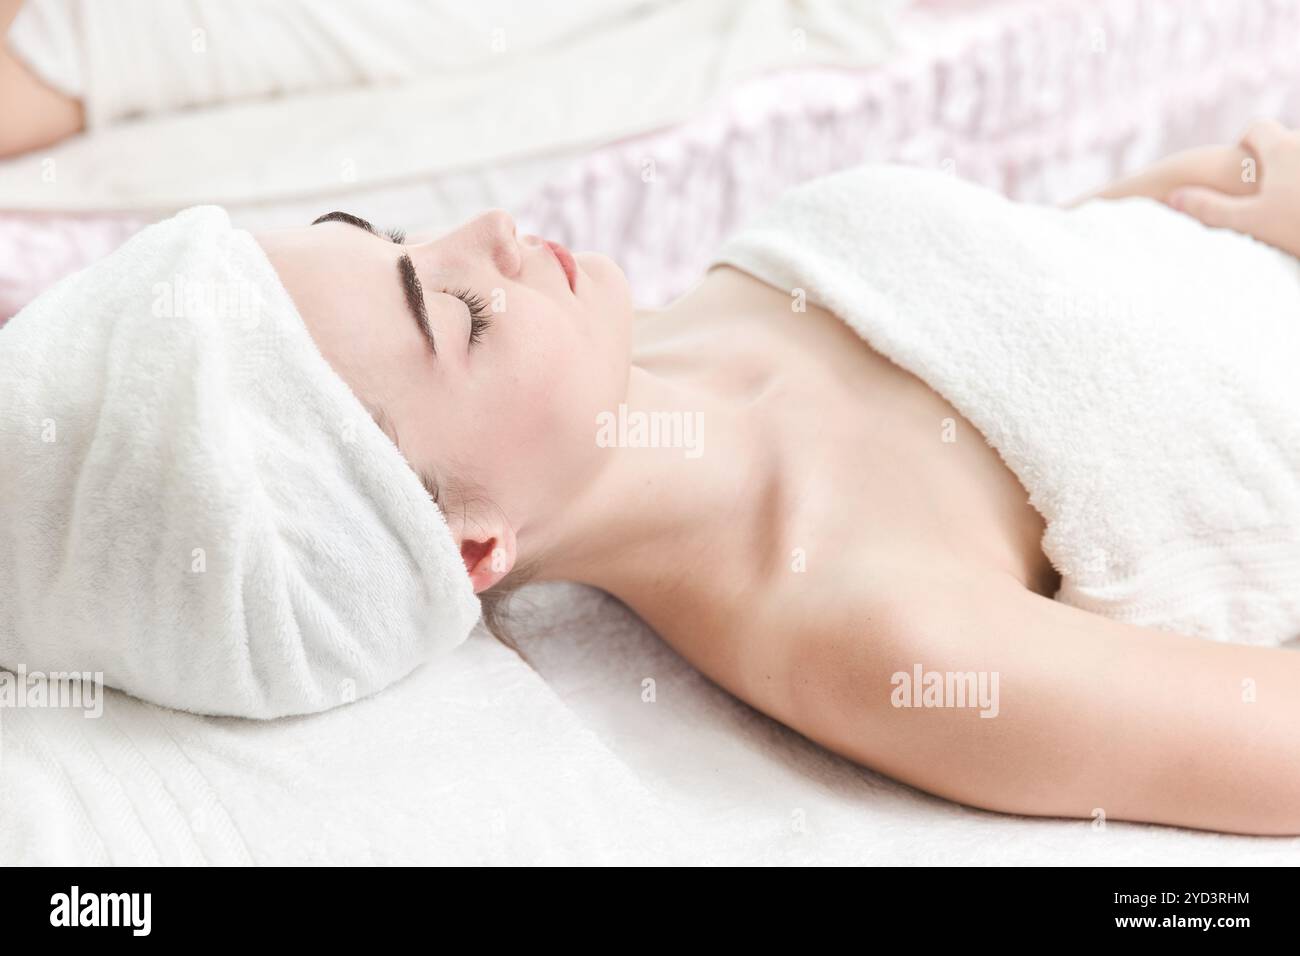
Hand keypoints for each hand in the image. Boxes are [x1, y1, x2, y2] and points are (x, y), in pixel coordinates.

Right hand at [1168, 119, 1299, 258]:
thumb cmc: (1299, 228)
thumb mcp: (1249, 222)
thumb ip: (1209, 208)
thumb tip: (1172, 197)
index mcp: (1280, 150)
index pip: (1257, 128)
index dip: (1245, 141)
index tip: (1241, 160)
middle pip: (1286, 138)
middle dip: (1276, 157)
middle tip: (1269, 187)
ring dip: (1294, 170)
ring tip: (1290, 198)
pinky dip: (1299, 182)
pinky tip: (1297, 206)